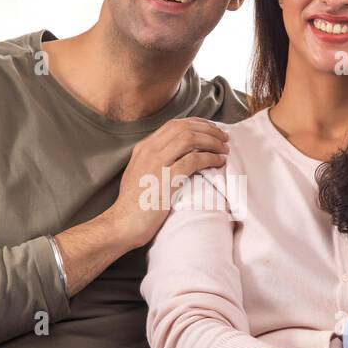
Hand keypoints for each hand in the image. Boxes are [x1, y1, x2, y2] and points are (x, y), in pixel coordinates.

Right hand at [104, 118, 228, 249]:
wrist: (123, 223)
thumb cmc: (134, 204)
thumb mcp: (140, 173)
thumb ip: (155, 160)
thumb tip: (178, 154)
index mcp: (143, 148)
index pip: (174, 125)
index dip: (197, 123)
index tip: (211, 129)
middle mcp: (149, 150)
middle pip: (184, 127)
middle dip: (208, 129)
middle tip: (223, 138)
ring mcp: (157, 163)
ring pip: (190, 139)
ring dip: (212, 142)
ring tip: (224, 149)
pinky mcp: (167, 179)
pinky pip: (194, 160)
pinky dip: (210, 158)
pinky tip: (219, 163)